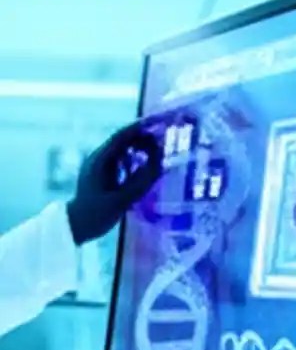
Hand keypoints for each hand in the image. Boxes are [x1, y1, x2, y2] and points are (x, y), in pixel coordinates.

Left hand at [66, 120, 162, 245]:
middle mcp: (99, 159)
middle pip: (122, 141)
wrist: (76, 227)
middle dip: (143, 138)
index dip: (139, 128)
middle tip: (164, 141)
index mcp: (99, 161)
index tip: (157, 123)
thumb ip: (141, 182)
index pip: (121, 137)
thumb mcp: (122, 199)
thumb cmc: (96, 214)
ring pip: (123, 150)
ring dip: (140, 149)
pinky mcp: (103, 175)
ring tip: (158, 153)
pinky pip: (121, 161)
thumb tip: (160, 164)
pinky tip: (145, 167)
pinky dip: (135, 159)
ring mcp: (100, 166)